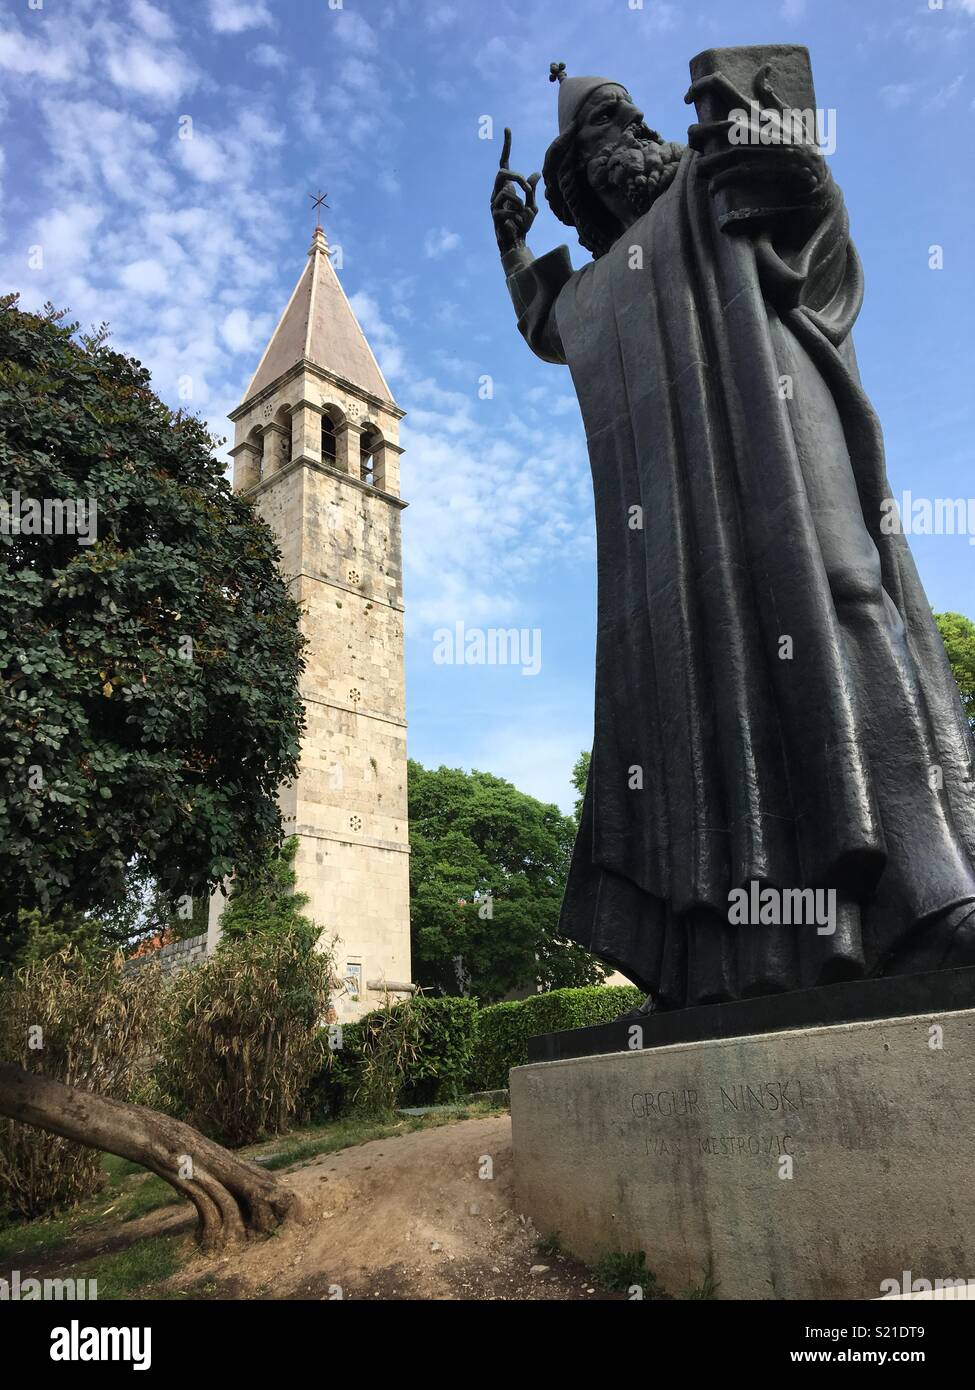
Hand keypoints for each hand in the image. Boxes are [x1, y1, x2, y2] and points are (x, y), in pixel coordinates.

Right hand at [491, 128, 540, 254]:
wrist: (516, 242)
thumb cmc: (522, 224)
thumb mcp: (532, 204)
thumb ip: (531, 190)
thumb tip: (536, 173)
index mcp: (506, 186)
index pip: (505, 163)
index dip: (506, 147)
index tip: (507, 129)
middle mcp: (498, 191)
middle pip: (502, 172)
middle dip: (518, 178)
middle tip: (528, 190)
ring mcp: (494, 203)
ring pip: (505, 189)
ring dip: (519, 199)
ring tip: (525, 210)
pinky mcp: (494, 214)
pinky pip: (506, 206)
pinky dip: (517, 213)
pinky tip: (519, 221)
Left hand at [687, 66, 829, 216]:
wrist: (815, 174)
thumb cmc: (799, 143)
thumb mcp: (788, 115)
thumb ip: (769, 95)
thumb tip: (763, 68)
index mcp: (757, 111)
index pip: (724, 86)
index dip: (702, 86)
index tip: (687, 98)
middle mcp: (757, 128)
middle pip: (718, 126)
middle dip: (698, 134)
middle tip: (692, 142)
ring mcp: (760, 150)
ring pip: (723, 155)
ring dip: (706, 165)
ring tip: (701, 171)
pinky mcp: (764, 170)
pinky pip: (734, 175)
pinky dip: (720, 182)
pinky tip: (713, 188)